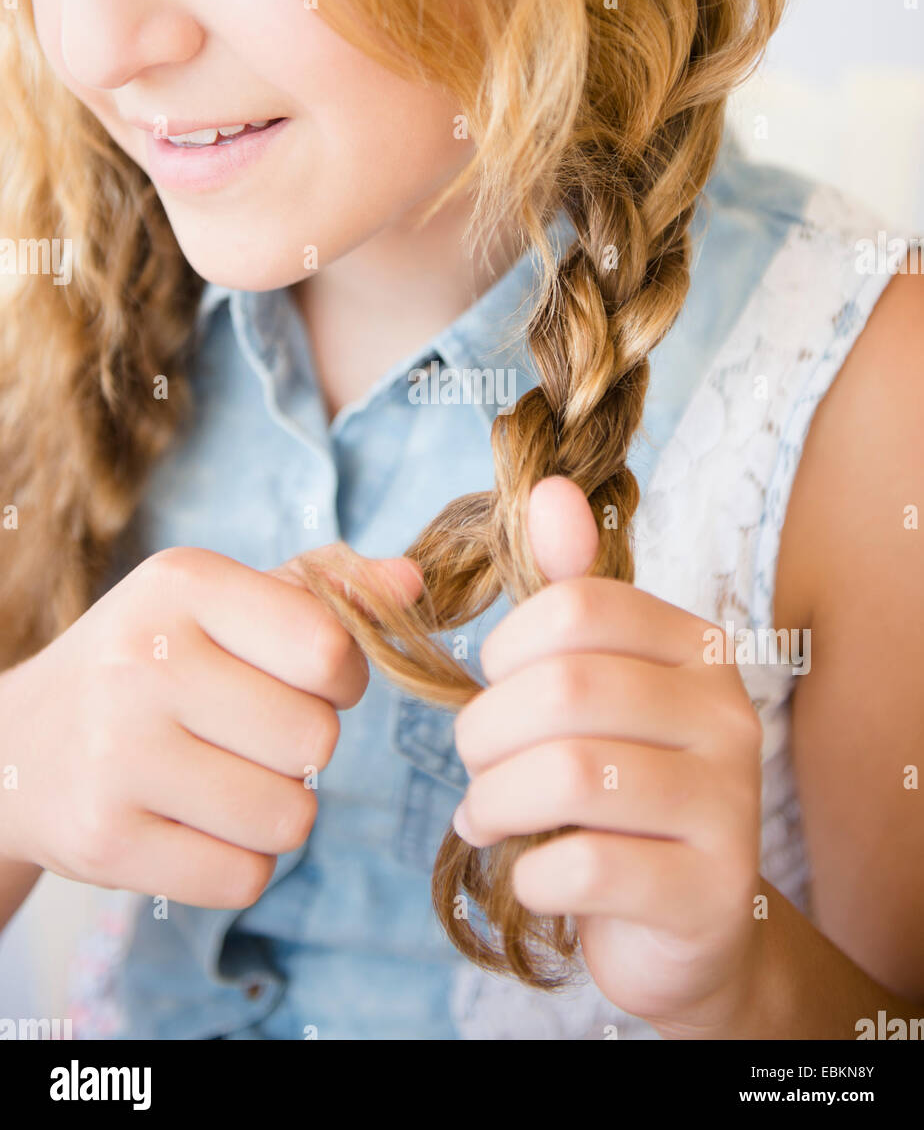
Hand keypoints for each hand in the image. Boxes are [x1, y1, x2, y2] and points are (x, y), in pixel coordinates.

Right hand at [0, 544, 420, 908]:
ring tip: (224, 778)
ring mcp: (117, 755)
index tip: (307, 679)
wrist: (17, 747)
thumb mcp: (219, 603)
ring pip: (291, 817)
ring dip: (278, 808)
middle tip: (248, 733)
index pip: (329, 649)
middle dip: (303, 746)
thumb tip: (414, 581)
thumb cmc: (150, 660)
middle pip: (317, 740)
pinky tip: (194, 822)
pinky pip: (245, 876)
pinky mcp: (104, 841)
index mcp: (183, 583)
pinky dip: (239, 860)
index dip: (343, 676)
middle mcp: (144, 660)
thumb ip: (322, 590)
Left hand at [451, 476, 764, 1032]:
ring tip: (486, 815)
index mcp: (697, 647)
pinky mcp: (708, 892)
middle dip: (485, 733)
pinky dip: (530, 872)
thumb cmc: (620, 787)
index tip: (496, 689)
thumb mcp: (590, 684)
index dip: (505, 652)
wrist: (687, 925)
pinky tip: (530, 873)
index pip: (576, 607)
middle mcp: (728, 715)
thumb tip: (550, 489)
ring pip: (572, 775)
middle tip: (476, 768)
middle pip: (564, 689)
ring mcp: (730, 806)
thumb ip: (568, 591)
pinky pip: (587, 866)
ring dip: (496, 801)